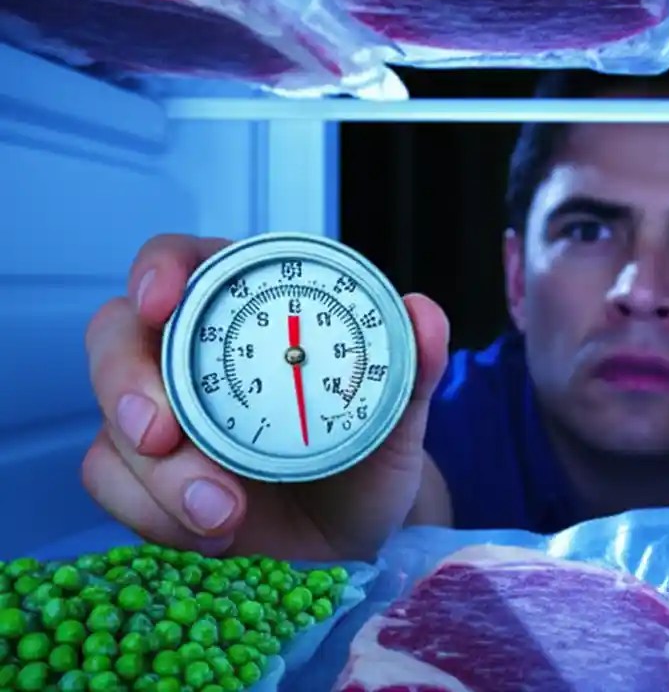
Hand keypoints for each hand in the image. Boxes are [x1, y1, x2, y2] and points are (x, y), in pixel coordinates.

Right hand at [81, 234, 450, 560]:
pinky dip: (156, 514)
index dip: (161, 269)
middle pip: (117, 336)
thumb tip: (424, 313)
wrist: (357, 537)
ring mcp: (162, 419)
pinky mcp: (147, 480)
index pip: (185, 262)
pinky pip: (115, 485)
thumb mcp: (399, 415)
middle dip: (127, 384)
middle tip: (163, 436)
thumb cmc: (369, 458)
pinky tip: (215, 535)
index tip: (162, 302)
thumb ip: (412, 364)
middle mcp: (191, 357)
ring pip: (112, 424)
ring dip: (156, 475)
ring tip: (224, 514)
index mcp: (246, 312)